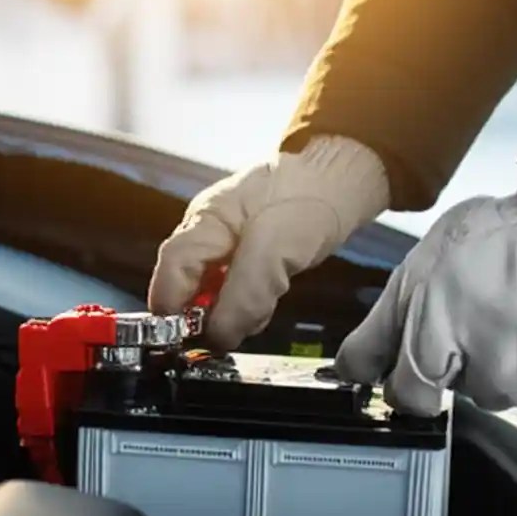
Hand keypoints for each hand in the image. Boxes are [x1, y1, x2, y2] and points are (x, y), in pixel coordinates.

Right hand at [148, 135, 390, 350]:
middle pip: (189, 284)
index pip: (170, 271)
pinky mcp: (257, 253)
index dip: (169, 307)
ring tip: (254, 318)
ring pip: (216, 290)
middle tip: (225, 334)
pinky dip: (250, 304)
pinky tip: (266, 307)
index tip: (182, 340)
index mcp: (204, 222)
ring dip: (230, 312)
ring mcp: (234, 242)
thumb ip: (243, 294)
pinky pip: (242, 287)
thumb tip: (219, 337)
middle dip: (203, 314)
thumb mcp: (272, 248)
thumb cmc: (307, 200)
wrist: (346, 175)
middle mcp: (211, 233)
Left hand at [335, 185, 516, 415]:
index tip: (386, 369)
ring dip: (479, 372)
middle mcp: (451, 349)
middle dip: (426, 378)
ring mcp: (498, 367)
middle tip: (449, 346)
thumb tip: (363, 361)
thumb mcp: (415, 268)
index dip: (378, 374)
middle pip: (416, 397)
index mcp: (416, 320)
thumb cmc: (484, 239)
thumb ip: (388, 321)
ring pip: (474, 395)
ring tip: (493, 328)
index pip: (372, 374)